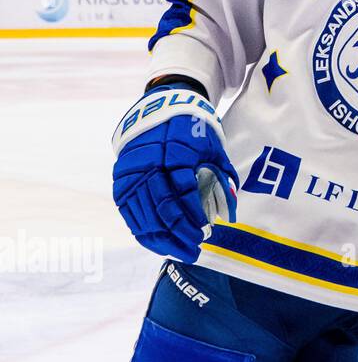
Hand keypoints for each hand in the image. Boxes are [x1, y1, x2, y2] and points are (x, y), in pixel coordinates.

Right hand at [111, 86, 237, 261]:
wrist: (159, 108)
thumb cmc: (193, 129)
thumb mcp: (212, 146)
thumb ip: (222, 176)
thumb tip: (232, 213)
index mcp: (174, 153)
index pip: (184, 192)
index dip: (195, 214)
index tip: (207, 230)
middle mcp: (149, 165)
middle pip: (162, 208)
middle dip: (180, 234)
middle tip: (196, 250)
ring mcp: (131, 175)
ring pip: (144, 216)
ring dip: (163, 239)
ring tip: (182, 252)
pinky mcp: (121, 183)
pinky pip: (131, 215)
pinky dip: (145, 233)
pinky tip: (160, 245)